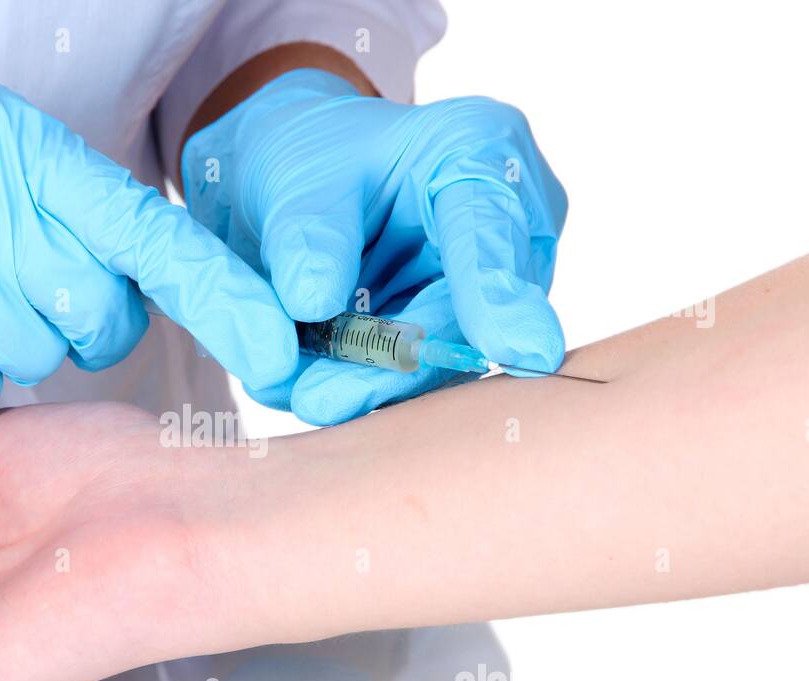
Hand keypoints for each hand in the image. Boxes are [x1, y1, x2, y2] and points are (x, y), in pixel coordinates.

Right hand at [0, 41, 297, 419]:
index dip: (227, 300)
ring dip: (2, 337)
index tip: (282, 346)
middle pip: (97, 319)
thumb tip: (150, 282)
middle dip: (76, 317)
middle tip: (19, 279)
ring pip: (28, 359)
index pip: (158, 241)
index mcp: (32, 160)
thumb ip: (73, 208)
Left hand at [183, 69, 567, 424]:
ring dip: (375, 382)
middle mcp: (508, 222)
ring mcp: (492, 283)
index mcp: (480, 150)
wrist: (302, 172)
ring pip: (445, 353)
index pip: (490, 227)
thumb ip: (304, 237)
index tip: (513, 348)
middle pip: (469, 311)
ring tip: (311, 398)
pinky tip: (321, 390)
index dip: (498, 292)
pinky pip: (420, 367)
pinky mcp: (460, 329)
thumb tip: (311, 304)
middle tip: (322, 401)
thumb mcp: (294, 179)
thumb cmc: (310, 154)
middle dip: (396, 364)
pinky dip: (367, 380)